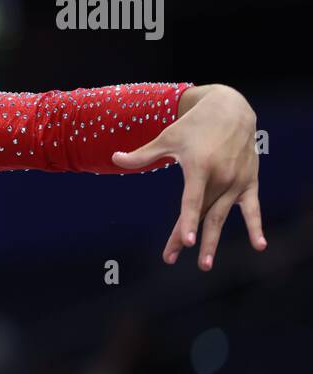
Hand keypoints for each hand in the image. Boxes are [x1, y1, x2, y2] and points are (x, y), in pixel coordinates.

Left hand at [112, 84, 266, 269]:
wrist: (232, 109)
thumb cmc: (194, 124)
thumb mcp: (167, 137)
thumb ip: (142, 154)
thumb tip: (114, 159)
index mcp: (200, 167)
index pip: (192, 201)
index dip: (189, 222)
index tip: (187, 242)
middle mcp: (221, 177)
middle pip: (202, 214)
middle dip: (187, 238)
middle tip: (171, 259)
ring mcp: (237, 181)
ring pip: (221, 216)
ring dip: (212, 241)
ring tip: (204, 264)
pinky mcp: (249, 182)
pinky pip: (252, 209)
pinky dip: (256, 227)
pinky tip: (260, 246)